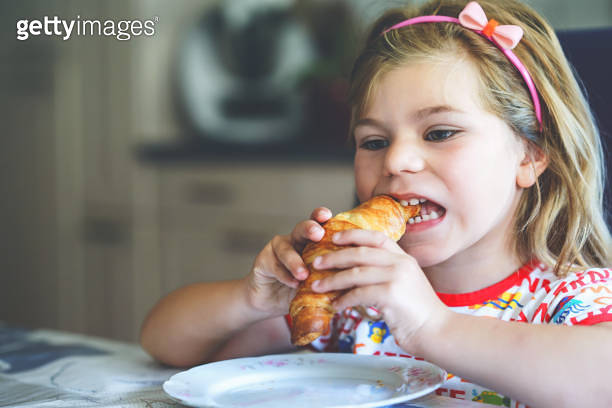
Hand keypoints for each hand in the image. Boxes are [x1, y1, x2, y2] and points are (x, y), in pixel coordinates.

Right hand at [245, 207, 332, 316]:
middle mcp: (295, 240)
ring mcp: (278, 249)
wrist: (271, 302)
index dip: (321, 216)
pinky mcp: (263, 260)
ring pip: (286, 248)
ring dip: (295, 262)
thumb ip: (333, 276)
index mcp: (312, 242)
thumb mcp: (320, 282)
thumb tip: (355, 276)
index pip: (318, 225)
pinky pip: (275, 265)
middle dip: (310, 228)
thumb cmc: (300, 290)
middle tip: (318, 234)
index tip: (329, 215)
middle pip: (302, 229)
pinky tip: (294, 283)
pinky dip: (285, 275)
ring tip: (304, 274)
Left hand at [310, 229, 449, 354]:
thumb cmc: (418, 313)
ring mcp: (397, 278)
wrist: (438, 332)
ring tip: (317, 286)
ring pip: (355, 273)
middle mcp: (401, 263)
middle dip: (334, 257)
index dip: (353, 234)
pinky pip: (359, 294)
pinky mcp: (391, 295)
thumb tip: (356, 274)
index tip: (334, 237)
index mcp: (404, 258)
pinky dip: (343, 300)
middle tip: (316, 262)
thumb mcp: (405, 285)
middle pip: (360, 253)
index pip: (376, 237)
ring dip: (332, 280)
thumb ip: (386, 274)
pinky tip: (335, 305)